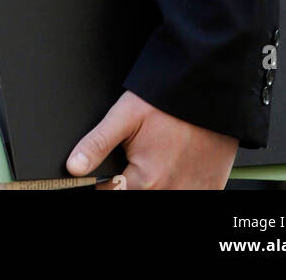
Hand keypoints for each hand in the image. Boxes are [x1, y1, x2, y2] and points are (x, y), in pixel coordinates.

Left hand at [66, 90, 238, 189]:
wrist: (209, 89)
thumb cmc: (168, 101)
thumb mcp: (126, 114)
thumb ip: (98, 143)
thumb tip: (74, 167)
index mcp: (146, 179)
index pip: (113, 194)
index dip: (107, 183)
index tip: (114, 170)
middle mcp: (170, 192)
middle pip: (139, 195)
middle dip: (132, 181)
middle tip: (143, 156)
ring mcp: (193, 192)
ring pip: (165, 197)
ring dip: (157, 184)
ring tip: (162, 158)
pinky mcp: (212, 188)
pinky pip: (191, 195)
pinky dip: (182, 185)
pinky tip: (180, 166)